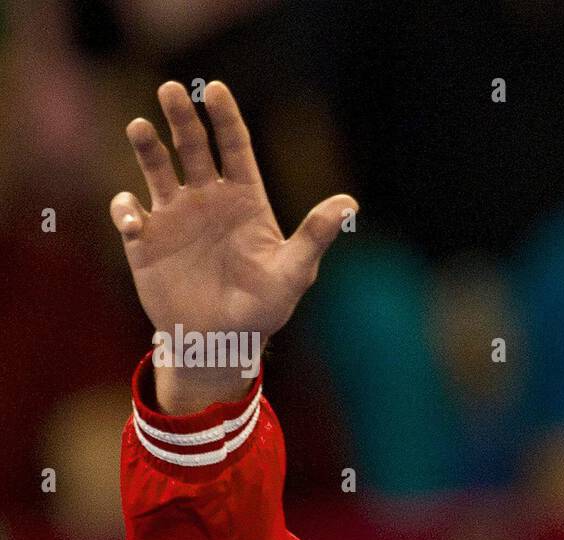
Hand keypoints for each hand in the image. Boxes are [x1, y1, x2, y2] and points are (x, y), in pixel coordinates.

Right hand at [111, 81, 356, 411]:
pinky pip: (129, 211)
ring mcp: (174, 215)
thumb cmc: (264, 307)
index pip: (234, 146)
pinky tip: (136, 220)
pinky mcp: (146, 238)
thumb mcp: (295, 272)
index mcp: (245, 199)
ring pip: (157, 167)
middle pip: (193, 146)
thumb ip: (316, 235)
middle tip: (171, 89)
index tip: (215, 89)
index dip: (225, 117)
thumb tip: (350, 202)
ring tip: (139, 127)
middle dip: (182, 117)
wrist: (223, 340)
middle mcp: (208, 198)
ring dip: (147, 146)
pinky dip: (126, 208)